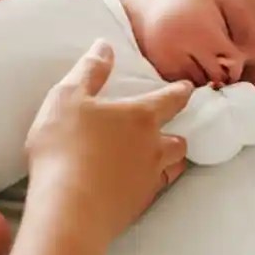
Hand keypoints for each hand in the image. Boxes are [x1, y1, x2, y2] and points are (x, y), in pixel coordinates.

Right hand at [25, 40, 192, 245]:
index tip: (188, 88)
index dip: (181, 92)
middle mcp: (153, 148)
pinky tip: (131, 186)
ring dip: (169, 162)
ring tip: (156, 160)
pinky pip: (152, 192)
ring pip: (172, 168)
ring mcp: (148, 181)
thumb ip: (89, 70)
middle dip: (176, 133)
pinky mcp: (137, 208)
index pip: (171, 100)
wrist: (68, 209)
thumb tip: (105, 45)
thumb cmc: (65, 146)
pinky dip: (147, 185)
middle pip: (179, 140)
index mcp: (140, 117)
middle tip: (168, 131)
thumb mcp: (67, 97)